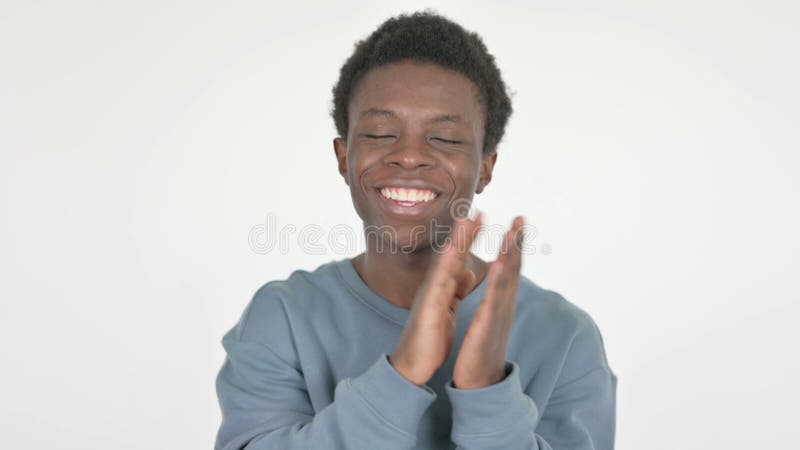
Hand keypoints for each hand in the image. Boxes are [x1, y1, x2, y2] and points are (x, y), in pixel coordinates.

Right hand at [389, 212, 483, 385]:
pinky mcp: (429, 309)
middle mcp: (434, 286)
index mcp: (442, 287)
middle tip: (476, 206)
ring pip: (445, 263)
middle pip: (451, 253)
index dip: (468, 235)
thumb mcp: (447, 309)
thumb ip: (455, 289)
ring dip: (456, 240)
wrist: (411, 365)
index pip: (457, 256)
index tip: (480, 215)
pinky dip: (447, 267)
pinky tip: (455, 252)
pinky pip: (439, 284)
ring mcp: (430, 296)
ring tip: (467, 219)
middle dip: (464, 230)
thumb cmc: (429, 338)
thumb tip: (466, 271)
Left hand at [452, 216, 524, 388]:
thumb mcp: (487, 320)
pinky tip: (497, 264)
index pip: (507, 268)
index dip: (513, 244)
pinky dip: (497, 281)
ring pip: (506, 280)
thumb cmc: (481, 351)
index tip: (517, 221)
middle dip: (517, 242)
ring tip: (513, 232)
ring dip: (510, 254)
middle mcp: (503, 306)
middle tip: (521, 216)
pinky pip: (493, 300)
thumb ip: (492, 301)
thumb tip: (494, 285)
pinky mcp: (487, 327)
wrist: (480, 384)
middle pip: (512, 269)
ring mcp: (498, 315)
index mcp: (500, 303)